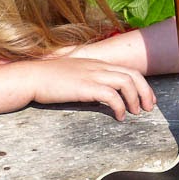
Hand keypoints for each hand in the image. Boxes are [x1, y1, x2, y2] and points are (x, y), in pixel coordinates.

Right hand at [28, 58, 156, 119]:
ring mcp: (92, 75)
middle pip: (133, 74)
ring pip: (126, 82)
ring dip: (135, 99)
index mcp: (96, 63)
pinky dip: (120, 106)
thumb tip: (100, 98)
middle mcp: (98, 66)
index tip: (146, 98)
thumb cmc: (48, 80)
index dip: (142, 84)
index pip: (128, 69)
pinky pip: (112, 95)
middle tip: (148, 108)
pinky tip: (119, 116)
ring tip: (135, 113)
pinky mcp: (85, 86)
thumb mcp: (74, 76)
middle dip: (145, 92)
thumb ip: (89, 81)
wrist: (30, 77)